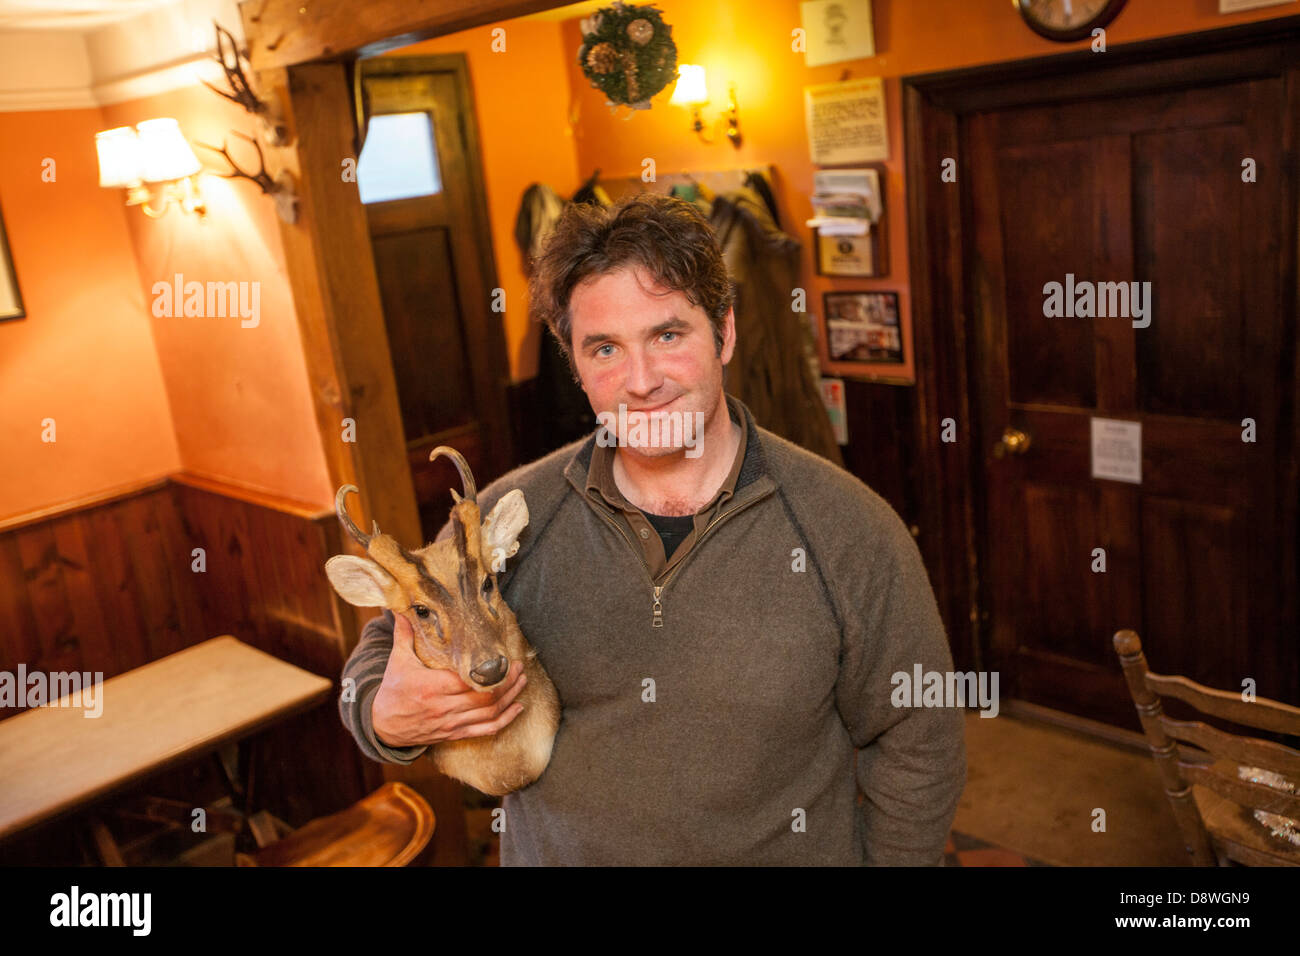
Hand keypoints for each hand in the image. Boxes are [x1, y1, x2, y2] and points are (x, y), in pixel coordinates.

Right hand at [371, 612, 527, 747]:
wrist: (383, 726)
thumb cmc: (393, 690)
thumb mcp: (398, 661)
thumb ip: (404, 634)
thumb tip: (400, 607)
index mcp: (432, 687)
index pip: (469, 681)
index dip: (491, 672)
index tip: (505, 658)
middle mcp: (444, 707)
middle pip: (485, 697)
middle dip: (507, 683)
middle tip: (520, 667)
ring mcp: (450, 723)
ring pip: (489, 713)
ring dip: (510, 698)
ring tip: (523, 682)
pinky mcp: (454, 734)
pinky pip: (484, 730)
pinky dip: (504, 720)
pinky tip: (517, 709)